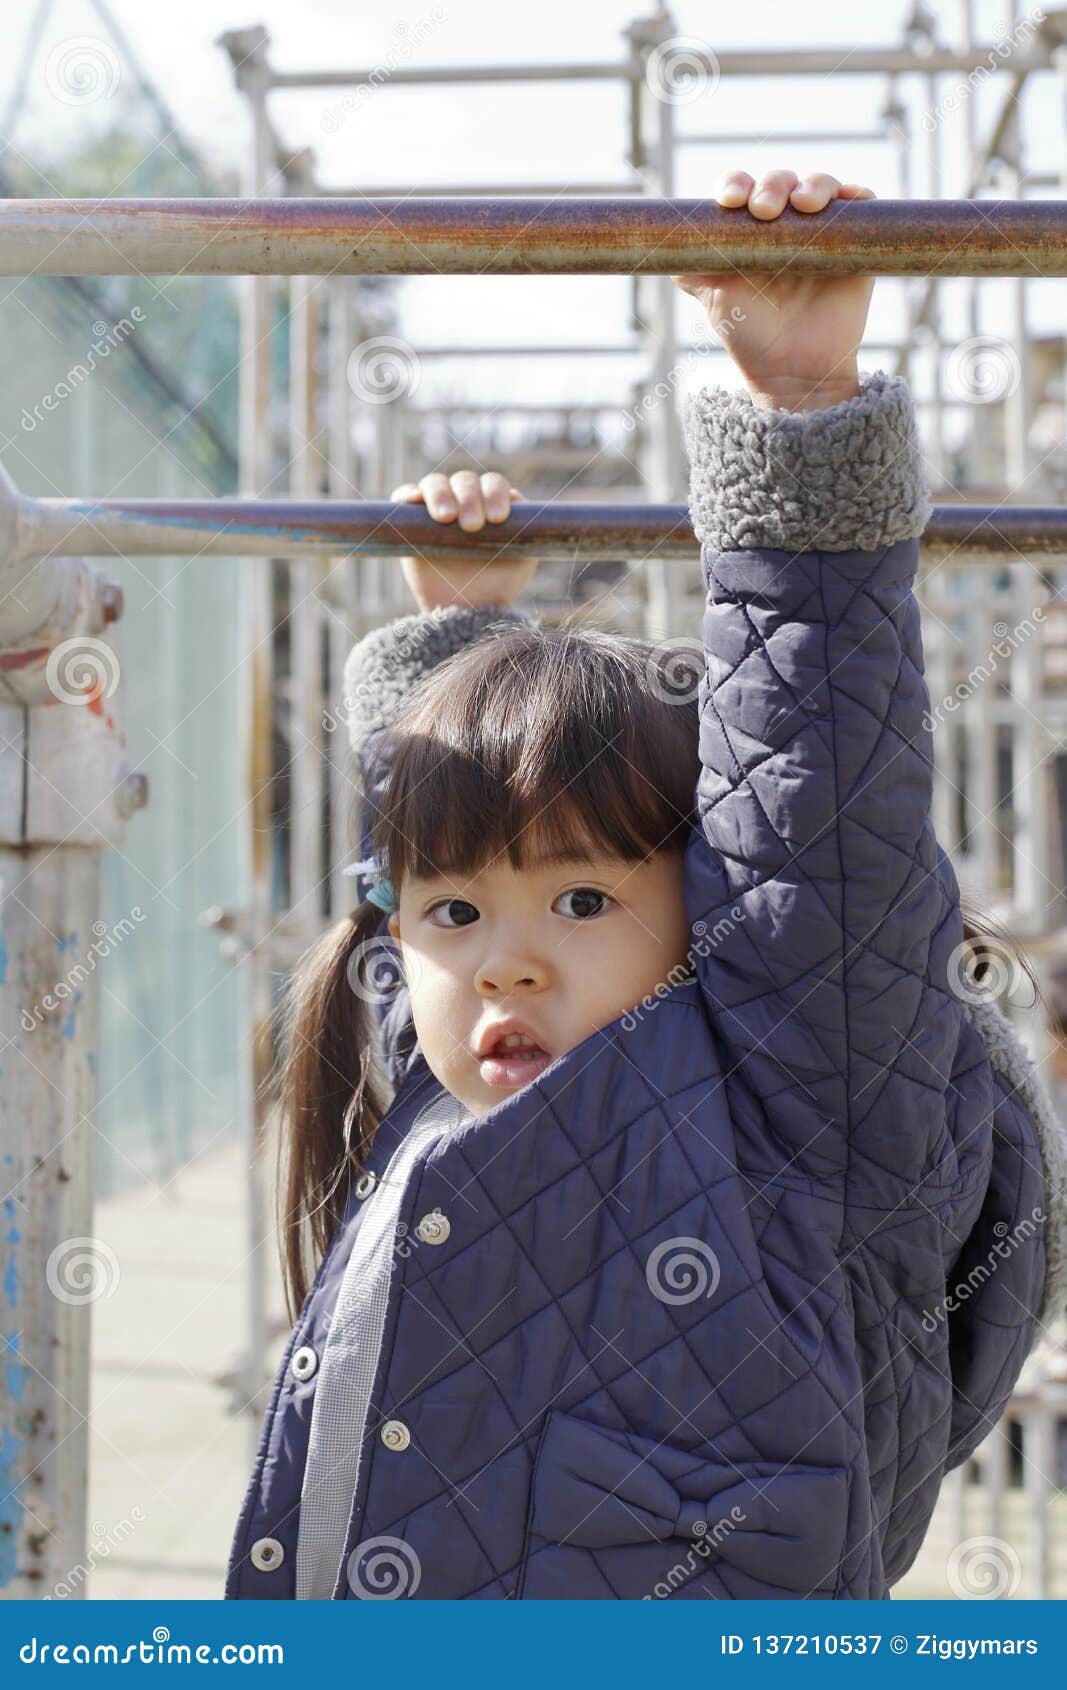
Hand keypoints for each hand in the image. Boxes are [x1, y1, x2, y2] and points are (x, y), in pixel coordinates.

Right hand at [391, 471, 539, 611]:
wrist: (466, 614)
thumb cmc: (497, 586)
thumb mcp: (523, 559)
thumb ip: (529, 533)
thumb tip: (527, 510)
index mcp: (491, 504)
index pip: (492, 484)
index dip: (495, 493)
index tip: (498, 518)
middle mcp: (464, 501)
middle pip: (464, 480)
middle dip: (470, 498)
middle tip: (471, 526)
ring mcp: (436, 509)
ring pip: (435, 483)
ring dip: (441, 494)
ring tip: (446, 517)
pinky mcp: (410, 521)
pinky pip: (404, 496)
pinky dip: (408, 493)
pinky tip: (414, 500)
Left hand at [674, 170, 875, 412]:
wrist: (795, 374)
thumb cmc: (752, 339)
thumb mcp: (715, 301)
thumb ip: (692, 270)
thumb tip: (663, 245)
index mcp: (752, 232)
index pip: (743, 190)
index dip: (736, 184)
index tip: (729, 200)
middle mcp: (788, 225)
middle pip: (780, 182)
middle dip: (771, 185)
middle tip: (764, 209)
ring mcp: (824, 232)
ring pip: (821, 186)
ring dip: (813, 185)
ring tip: (804, 205)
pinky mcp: (858, 243)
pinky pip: (862, 204)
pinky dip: (855, 194)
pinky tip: (846, 197)